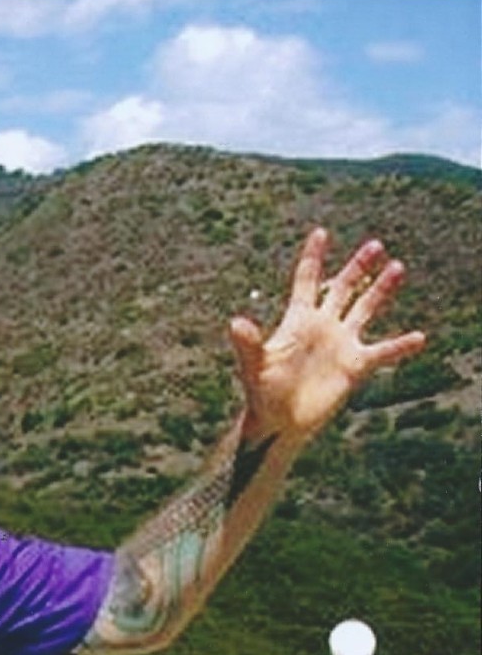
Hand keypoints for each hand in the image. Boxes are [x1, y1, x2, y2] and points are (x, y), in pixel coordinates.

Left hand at [227, 228, 425, 444]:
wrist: (279, 422)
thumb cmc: (261, 393)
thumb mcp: (253, 366)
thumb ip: (248, 344)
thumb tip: (236, 323)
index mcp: (297, 320)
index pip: (306, 280)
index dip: (313, 257)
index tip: (321, 232)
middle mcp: (322, 326)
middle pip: (343, 288)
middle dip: (358, 267)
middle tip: (374, 244)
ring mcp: (341, 343)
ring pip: (365, 309)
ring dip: (382, 290)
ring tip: (397, 267)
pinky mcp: (355, 365)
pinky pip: (383, 352)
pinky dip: (400, 346)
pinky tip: (419, 338)